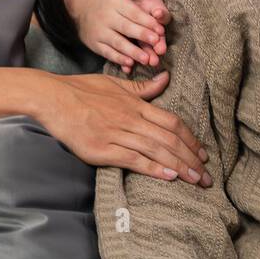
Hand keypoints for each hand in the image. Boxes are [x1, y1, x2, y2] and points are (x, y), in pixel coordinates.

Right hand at [35, 70, 212, 186]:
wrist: (52, 98)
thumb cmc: (81, 90)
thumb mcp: (115, 83)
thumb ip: (142, 88)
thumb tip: (165, 79)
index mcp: (135, 104)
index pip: (171, 122)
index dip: (190, 138)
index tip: (202, 153)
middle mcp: (131, 119)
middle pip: (169, 139)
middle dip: (191, 158)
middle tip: (207, 175)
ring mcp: (117, 134)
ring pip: (156, 150)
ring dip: (179, 165)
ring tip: (196, 179)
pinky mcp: (102, 149)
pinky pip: (133, 159)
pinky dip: (153, 168)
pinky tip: (169, 176)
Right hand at [66, 0, 167, 73]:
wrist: (74, 9)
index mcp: (115, 1)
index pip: (132, 12)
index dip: (146, 20)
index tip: (160, 29)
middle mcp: (107, 17)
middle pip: (127, 28)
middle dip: (142, 36)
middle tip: (158, 44)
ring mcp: (100, 32)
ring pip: (118, 43)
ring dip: (133, 52)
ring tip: (147, 60)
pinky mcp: (95, 44)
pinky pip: (107, 53)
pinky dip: (118, 59)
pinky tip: (130, 65)